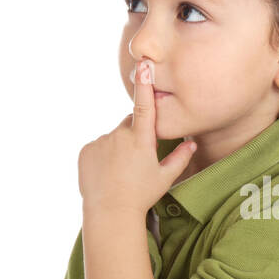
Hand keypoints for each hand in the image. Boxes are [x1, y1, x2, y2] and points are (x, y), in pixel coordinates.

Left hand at [77, 59, 197, 215]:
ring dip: (118, 147)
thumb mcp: (165, 178)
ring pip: (113, 137)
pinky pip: (98, 146)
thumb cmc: (141, 196)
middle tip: (137, 159)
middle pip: (130, 124)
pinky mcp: (86, 150)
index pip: (145, 106)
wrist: (109, 213)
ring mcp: (100, 141)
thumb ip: (180, 158)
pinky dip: (102, 155)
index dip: (145, 85)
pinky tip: (106, 173)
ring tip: (120, 171)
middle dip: (135, 134)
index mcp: (141, 139)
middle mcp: (119, 136)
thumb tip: (192, 143)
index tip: (143, 65)